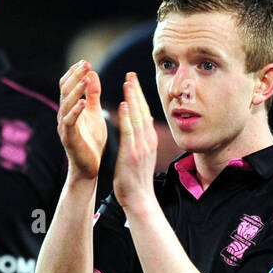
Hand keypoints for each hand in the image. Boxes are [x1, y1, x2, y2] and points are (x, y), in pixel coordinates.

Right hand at [57, 61, 106, 179]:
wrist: (89, 168)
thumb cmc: (91, 142)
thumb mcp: (94, 114)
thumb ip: (93, 95)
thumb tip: (92, 74)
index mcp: (69, 109)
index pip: (67, 85)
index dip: (74, 73)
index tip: (85, 62)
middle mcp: (63, 115)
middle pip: (65, 90)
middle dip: (75, 76)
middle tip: (85, 63)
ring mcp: (64, 126)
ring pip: (66, 103)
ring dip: (76, 89)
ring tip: (85, 77)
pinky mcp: (69, 138)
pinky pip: (70, 121)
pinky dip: (76, 111)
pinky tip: (84, 102)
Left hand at [112, 73, 159, 215]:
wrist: (139, 199)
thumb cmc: (136, 179)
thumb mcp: (141, 155)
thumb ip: (141, 138)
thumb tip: (143, 122)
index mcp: (148, 140)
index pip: (144, 113)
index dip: (139, 96)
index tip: (133, 81)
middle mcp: (147, 140)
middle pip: (143, 110)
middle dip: (136, 91)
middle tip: (131, 74)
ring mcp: (141, 146)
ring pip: (137, 117)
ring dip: (133, 98)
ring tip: (127, 82)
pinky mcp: (132, 153)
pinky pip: (129, 131)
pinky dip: (127, 116)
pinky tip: (124, 103)